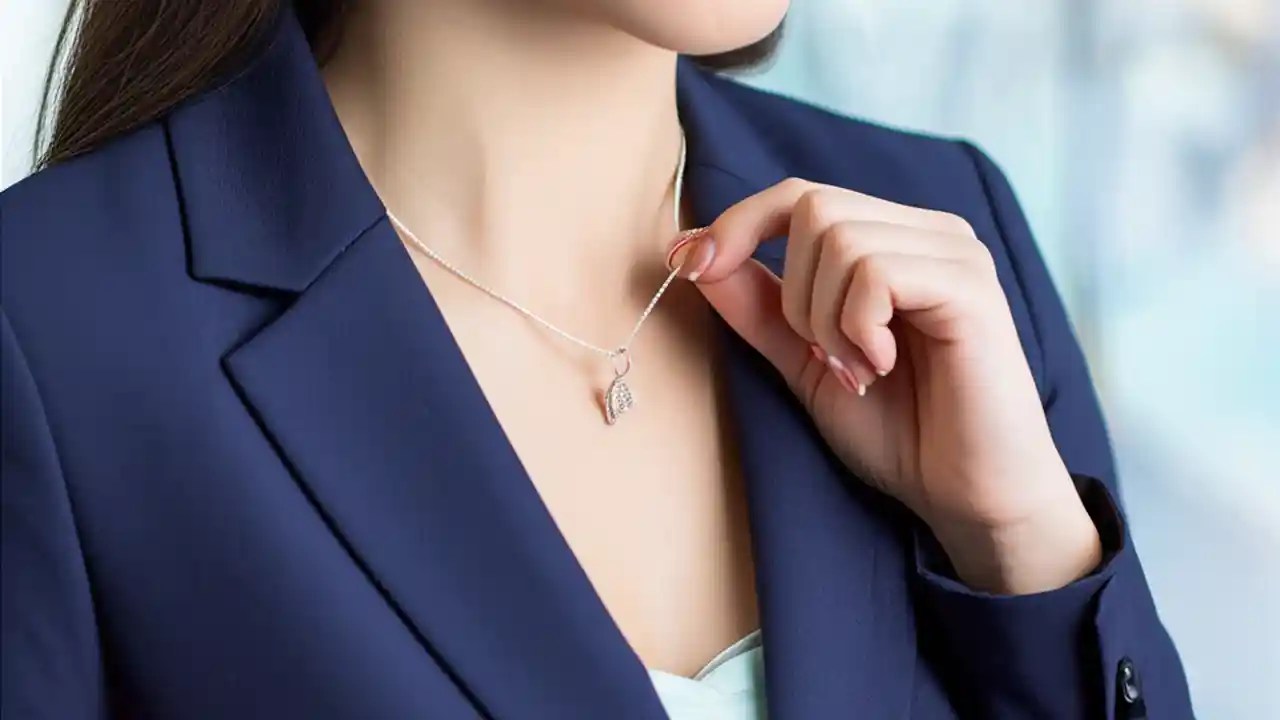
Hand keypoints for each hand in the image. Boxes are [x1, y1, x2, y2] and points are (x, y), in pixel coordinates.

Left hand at [669, 179, 1101, 593]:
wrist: (965, 497)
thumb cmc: (899, 431)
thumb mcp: (806, 361)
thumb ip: (758, 307)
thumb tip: (693, 252)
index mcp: (891, 241)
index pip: (799, 195)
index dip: (738, 223)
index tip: (689, 264)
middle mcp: (926, 233)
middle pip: (811, 206)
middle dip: (793, 291)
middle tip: (826, 354)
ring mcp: (953, 253)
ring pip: (838, 237)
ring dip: (825, 318)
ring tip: (860, 369)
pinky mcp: (970, 286)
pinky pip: (876, 273)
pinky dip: (857, 327)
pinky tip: (881, 366)